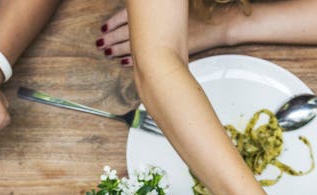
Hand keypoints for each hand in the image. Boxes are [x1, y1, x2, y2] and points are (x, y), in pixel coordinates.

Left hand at [97, 6, 233, 65]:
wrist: (215, 25)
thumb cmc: (198, 14)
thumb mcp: (173, 8)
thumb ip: (156, 11)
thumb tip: (142, 12)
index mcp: (153, 14)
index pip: (126, 17)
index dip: (114, 23)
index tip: (103, 28)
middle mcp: (155, 27)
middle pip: (127, 33)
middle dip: (112, 39)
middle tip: (101, 44)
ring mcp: (161, 42)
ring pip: (134, 47)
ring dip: (119, 50)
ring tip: (108, 53)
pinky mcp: (169, 53)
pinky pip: (147, 58)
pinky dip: (134, 61)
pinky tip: (124, 64)